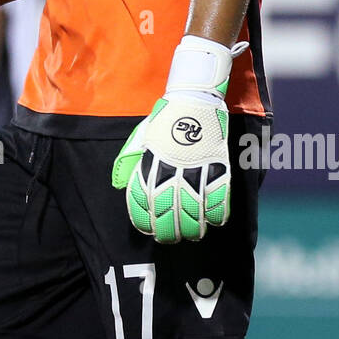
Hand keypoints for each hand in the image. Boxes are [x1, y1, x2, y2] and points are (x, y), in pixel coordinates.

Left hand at [112, 95, 231, 244]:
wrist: (192, 99)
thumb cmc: (164, 121)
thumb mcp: (140, 138)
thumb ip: (129, 162)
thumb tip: (119, 185)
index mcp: (149, 163)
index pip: (142, 201)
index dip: (145, 221)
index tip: (148, 230)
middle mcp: (170, 169)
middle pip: (168, 210)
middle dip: (169, 230)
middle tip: (170, 238)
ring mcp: (195, 168)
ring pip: (194, 208)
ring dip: (194, 227)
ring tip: (194, 234)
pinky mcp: (217, 164)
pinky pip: (219, 196)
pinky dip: (218, 213)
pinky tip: (215, 222)